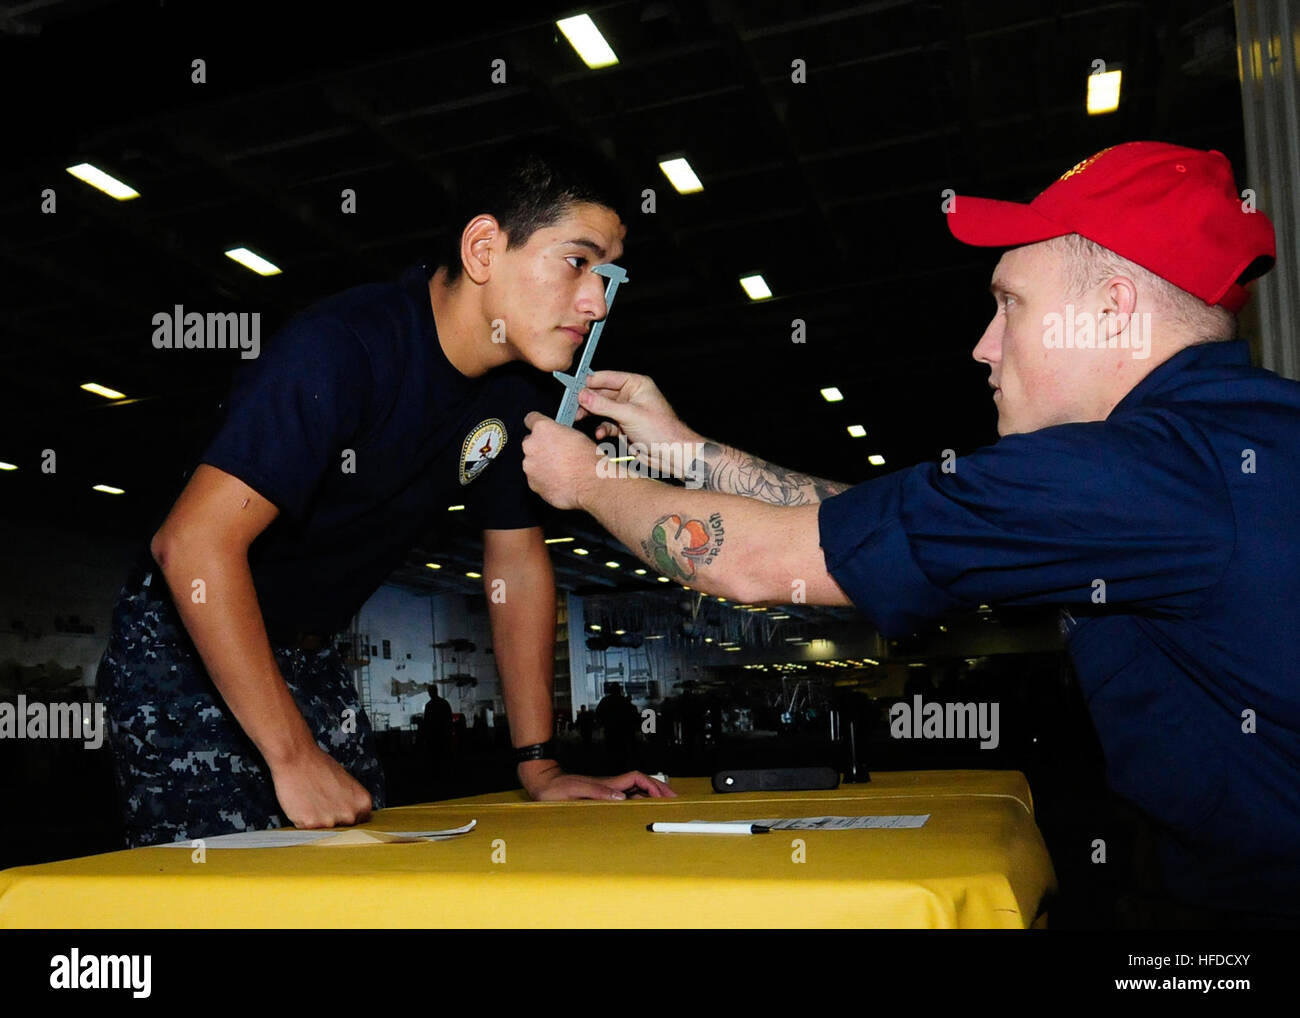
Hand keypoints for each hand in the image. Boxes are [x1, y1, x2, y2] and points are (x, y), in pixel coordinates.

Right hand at [268, 743, 374, 828]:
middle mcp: (351, 815)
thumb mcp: (347, 784)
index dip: (344, 815)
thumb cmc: (320, 767)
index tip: (335, 807)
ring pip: (323, 831)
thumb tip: (352, 817)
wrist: (297, 758)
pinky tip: (302, 804)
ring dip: (316, 822)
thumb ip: (351, 803)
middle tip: (320, 802)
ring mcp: (331, 821)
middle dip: (332, 820)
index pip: (359, 823)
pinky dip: (302, 821)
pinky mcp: (311, 824)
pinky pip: (307, 830)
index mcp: (363, 803)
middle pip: (342, 830)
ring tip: (311, 801)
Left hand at [519, 761, 676, 800]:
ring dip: (650, 793)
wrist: (543, 783)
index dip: (652, 785)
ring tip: (662, 802)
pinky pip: (625, 795)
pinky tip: (641, 806)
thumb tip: (621, 797)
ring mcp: (606, 790)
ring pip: (635, 789)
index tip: (663, 794)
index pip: (636, 778)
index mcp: (607, 784)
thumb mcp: (575, 790)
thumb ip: (597, 792)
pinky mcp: (600, 795)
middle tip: (672, 797)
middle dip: (658, 788)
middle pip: (640, 783)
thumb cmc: (555, 787)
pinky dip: (637, 799)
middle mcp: (609, 786)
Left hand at [522, 411, 602, 510]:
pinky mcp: (532, 484)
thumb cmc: (588, 459)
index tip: (540, 430)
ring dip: (541, 464)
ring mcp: (530, 466)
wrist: (591, 484)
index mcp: (542, 429)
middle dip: (540, 447)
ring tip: (560, 470)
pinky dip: (544, 479)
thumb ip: (558, 432)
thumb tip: (556, 436)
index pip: (530, 419)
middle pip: (530, 443)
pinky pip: (535, 479)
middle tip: (557, 454)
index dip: (537, 425)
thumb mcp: (576, 434)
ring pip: (532, 462)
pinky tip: (559, 480)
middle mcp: (531, 446)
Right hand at [575, 370, 700, 478]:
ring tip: (579, 418)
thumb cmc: (661, 430)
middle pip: (601, 393)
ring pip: (601, 409)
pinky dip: (601, 428)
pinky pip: (607, 424)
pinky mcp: (624, 427)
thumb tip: (583, 395)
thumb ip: (604, 405)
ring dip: (591, 414)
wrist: (673, 454)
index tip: (572, 388)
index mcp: (636, 384)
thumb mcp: (629, 414)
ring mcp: (626, 412)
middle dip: (587, 400)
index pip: (606, 378)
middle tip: (571, 405)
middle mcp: (630, 396)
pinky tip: (600, 434)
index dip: (589, 382)